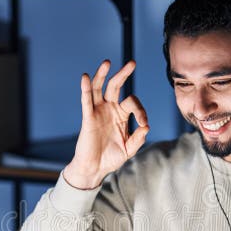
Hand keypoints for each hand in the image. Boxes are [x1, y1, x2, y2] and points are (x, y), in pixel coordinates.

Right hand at [63, 60, 149, 188]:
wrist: (95, 169)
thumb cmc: (112, 158)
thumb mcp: (129, 149)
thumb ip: (138, 138)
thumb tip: (146, 127)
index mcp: (121, 115)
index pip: (132, 102)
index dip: (140, 111)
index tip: (143, 124)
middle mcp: (109, 109)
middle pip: (116, 86)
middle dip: (123, 74)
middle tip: (132, 63)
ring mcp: (98, 112)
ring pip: (99, 88)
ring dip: (102, 74)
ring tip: (107, 62)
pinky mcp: (88, 118)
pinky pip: (86, 100)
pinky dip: (85, 88)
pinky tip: (84, 77)